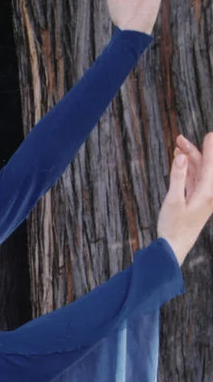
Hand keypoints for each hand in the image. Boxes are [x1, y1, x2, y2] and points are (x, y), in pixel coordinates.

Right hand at [157, 133, 212, 264]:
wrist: (174, 246)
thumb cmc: (174, 226)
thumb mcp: (173, 200)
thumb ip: (178, 177)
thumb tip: (181, 157)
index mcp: (207, 192)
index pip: (210, 165)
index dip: (209, 149)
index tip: (209, 134)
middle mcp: (208, 193)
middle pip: (204, 167)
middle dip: (193, 152)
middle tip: (180, 139)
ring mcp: (202, 197)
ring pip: (198, 173)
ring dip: (188, 160)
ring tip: (177, 148)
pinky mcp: (196, 201)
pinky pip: (194, 181)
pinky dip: (187, 171)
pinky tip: (180, 164)